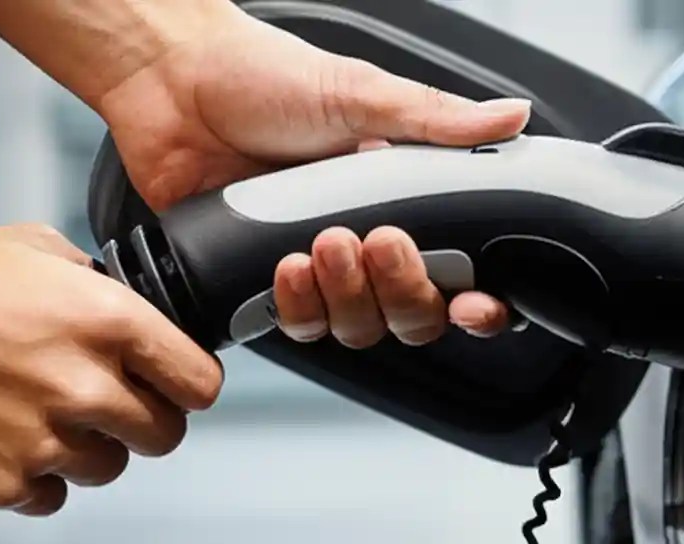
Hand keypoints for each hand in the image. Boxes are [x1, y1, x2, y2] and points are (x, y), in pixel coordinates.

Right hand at [0, 223, 221, 515]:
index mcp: (108, 322)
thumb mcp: (30, 247)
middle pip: (165, 435)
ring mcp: (46, 440)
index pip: (200, 382)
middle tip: (104, 403)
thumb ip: (91, 279)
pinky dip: (35, 478)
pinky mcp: (2, 483)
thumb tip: (116, 296)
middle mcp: (87, 385)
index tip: (175, 386)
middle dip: (140, 419)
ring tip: (38, 415)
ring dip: (86, 449)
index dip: (188, 385)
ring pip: (109, 468)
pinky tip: (5, 440)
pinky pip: (51, 498)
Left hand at [97, 6, 516, 344]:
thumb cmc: (261, 76)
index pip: (457, 271)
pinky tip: (286, 264)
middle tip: (381, 241)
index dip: (473, 302)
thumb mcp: (363, 93)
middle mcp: (363, 240)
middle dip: (402, 290)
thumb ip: (439, 119)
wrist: (172, 79)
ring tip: (324, 243)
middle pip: (411, 314)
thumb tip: (511, 118)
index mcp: (402, 199)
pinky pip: (296, 324)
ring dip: (348, 296)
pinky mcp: (261, 280)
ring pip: (357, 327)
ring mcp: (315, 266)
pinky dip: (297, 304)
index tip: (472, 300)